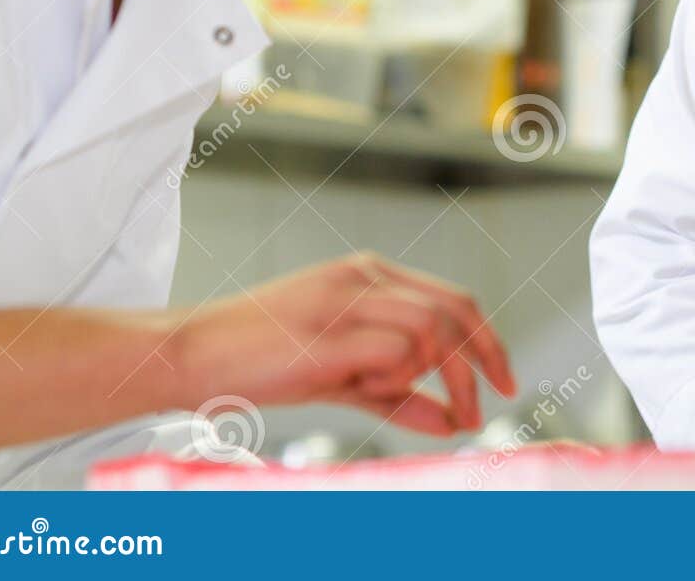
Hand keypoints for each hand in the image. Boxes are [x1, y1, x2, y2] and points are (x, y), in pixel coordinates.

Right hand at [171, 253, 514, 436]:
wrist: (191, 354)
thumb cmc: (262, 363)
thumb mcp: (342, 378)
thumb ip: (398, 394)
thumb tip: (453, 421)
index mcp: (369, 274)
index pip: (453, 299)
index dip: (487, 342)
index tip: (503, 382)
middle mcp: (363, 276)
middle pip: (455, 310)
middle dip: (483, 362)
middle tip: (484, 409)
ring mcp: (345, 298)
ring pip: (432, 330)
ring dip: (434, 377)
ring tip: (406, 402)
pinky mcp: (328, 330)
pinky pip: (397, 349)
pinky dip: (398, 378)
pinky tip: (367, 391)